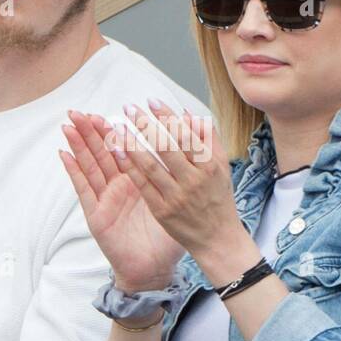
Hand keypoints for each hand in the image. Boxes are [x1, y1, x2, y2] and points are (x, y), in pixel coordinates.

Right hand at [60, 110, 186, 291]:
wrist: (153, 270)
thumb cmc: (166, 239)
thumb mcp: (177, 203)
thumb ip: (182, 179)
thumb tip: (195, 149)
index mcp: (140, 182)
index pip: (127, 149)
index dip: (120, 130)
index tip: (115, 109)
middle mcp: (120, 187)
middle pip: (104, 153)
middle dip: (94, 131)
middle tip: (83, 109)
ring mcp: (106, 199)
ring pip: (90, 165)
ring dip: (79, 143)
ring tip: (69, 123)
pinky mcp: (96, 214)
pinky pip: (83, 189)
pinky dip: (73, 171)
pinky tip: (63, 153)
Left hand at [103, 99, 241, 260]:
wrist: (218, 239)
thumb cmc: (218, 199)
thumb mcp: (222, 167)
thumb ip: (208, 139)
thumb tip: (188, 114)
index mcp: (209, 166)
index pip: (185, 134)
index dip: (167, 116)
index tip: (151, 101)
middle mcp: (193, 180)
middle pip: (166, 147)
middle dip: (145, 124)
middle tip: (129, 108)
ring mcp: (177, 197)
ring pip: (151, 165)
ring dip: (132, 144)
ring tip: (117, 127)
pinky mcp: (162, 211)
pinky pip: (143, 185)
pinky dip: (130, 167)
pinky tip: (118, 152)